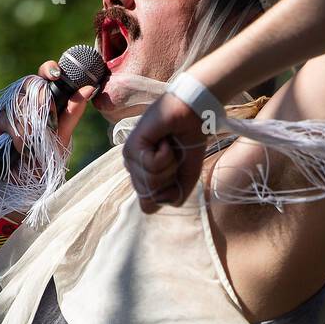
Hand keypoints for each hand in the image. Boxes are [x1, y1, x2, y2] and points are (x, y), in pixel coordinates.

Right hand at [0, 61, 96, 156]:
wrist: (28, 181)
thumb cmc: (47, 157)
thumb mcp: (64, 134)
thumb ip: (73, 110)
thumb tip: (90, 87)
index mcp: (42, 98)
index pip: (44, 74)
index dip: (49, 69)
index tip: (56, 74)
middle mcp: (24, 99)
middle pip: (30, 83)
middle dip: (41, 101)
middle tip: (49, 121)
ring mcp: (8, 109)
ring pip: (19, 102)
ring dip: (31, 125)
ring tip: (36, 142)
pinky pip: (8, 119)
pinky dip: (19, 134)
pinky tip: (23, 147)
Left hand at [121, 92, 208, 213]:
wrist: (194, 116)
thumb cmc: (189, 143)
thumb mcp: (186, 179)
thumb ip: (174, 197)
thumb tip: (158, 200)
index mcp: (143, 177)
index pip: (148, 207)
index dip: (167, 195)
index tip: (175, 172)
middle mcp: (133, 168)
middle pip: (149, 198)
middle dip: (169, 179)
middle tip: (173, 156)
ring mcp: (130, 158)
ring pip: (151, 182)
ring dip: (169, 165)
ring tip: (168, 146)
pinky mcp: (132, 146)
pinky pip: (151, 166)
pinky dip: (165, 154)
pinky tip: (164, 140)